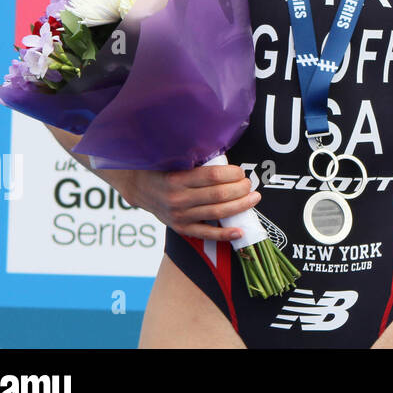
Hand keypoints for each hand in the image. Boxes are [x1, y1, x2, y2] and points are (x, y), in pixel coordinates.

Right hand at [115, 162, 259, 242]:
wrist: (139, 187)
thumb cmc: (163, 169)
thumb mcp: (176, 159)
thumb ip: (198, 160)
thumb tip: (227, 160)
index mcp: (178, 178)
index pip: (213, 176)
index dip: (233, 174)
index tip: (241, 172)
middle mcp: (178, 198)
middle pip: (219, 195)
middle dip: (240, 189)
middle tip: (250, 184)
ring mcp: (179, 215)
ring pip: (217, 212)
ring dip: (240, 206)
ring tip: (253, 199)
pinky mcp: (181, 228)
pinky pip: (206, 233)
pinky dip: (225, 234)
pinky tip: (240, 231)